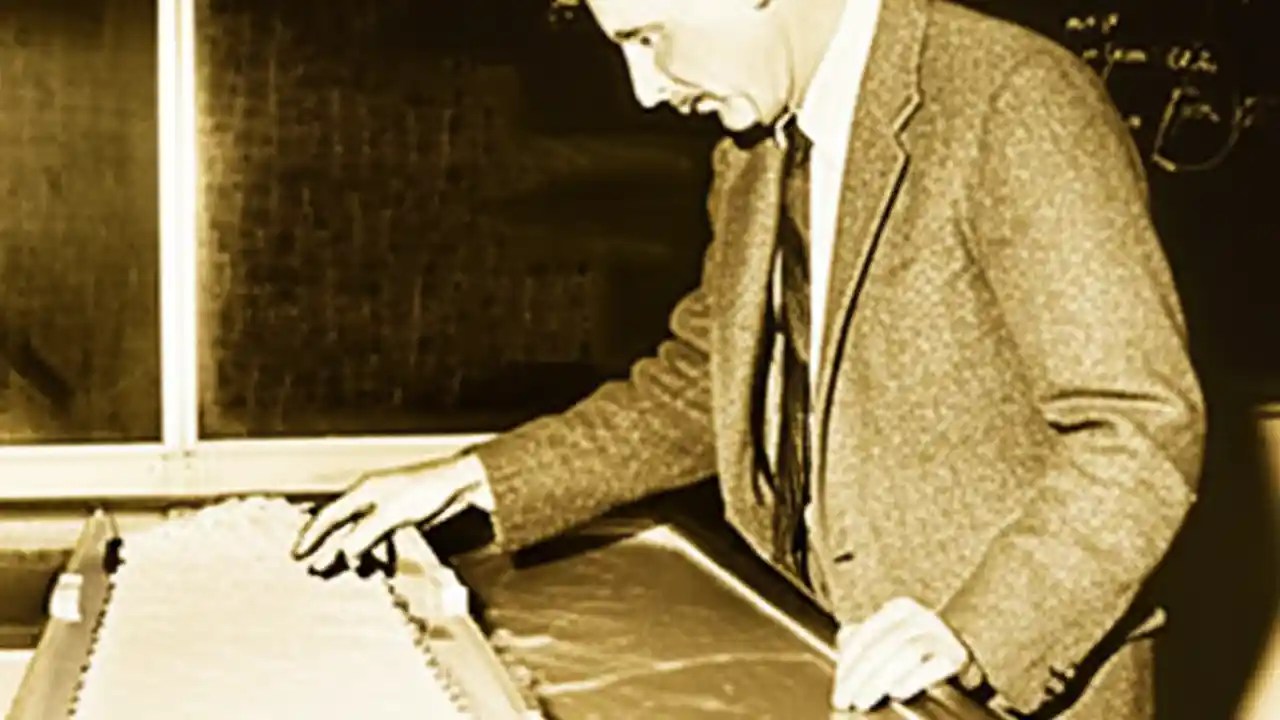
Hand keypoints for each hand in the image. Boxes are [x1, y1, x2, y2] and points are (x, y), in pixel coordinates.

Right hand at [290, 453, 489, 569]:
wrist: (457, 483)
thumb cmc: (423, 492)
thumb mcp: (389, 516)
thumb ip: (365, 535)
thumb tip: (344, 553)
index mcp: (362, 492)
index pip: (328, 515)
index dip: (311, 535)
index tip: (297, 554)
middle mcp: (370, 497)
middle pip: (342, 526)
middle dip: (329, 548)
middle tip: (316, 569)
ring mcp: (386, 505)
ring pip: (363, 533)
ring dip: (356, 554)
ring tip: (352, 571)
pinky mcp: (402, 514)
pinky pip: (382, 536)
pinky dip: (379, 552)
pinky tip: (383, 567)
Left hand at [831, 597, 973, 711]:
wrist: (975, 647)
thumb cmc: (922, 648)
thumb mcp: (892, 636)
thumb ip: (866, 639)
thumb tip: (843, 642)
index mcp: (898, 609)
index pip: (864, 636)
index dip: (846, 664)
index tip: (838, 690)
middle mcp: (920, 617)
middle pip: (881, 646)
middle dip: (857, 677)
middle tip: (845, 701)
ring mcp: (940, 634)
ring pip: (904, 652)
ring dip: (878, 680)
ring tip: (863, 701)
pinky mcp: (958, 655)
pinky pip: (933, 665)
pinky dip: (913, 678)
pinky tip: (896, 693)